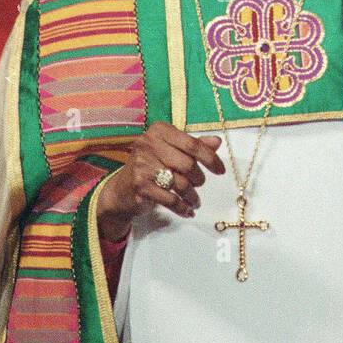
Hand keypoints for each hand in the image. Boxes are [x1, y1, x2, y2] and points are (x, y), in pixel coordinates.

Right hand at [96, 121, 225, 241]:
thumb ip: (193, 145)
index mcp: (159, 131)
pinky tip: (187, 211)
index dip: (210, 158)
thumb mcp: (171, 151)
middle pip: (188, 164)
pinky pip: (171, 199)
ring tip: (194, 201)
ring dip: (192, 196)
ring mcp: (142, 165)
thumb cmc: (150, 166)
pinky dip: (182, 208)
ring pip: (181, 183)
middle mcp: (148, 144)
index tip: (221, 170)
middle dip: (198, 178)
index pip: (192, 143)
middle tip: (199, 185)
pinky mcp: (140, 186)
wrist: (121, 190)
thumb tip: (217, 141)